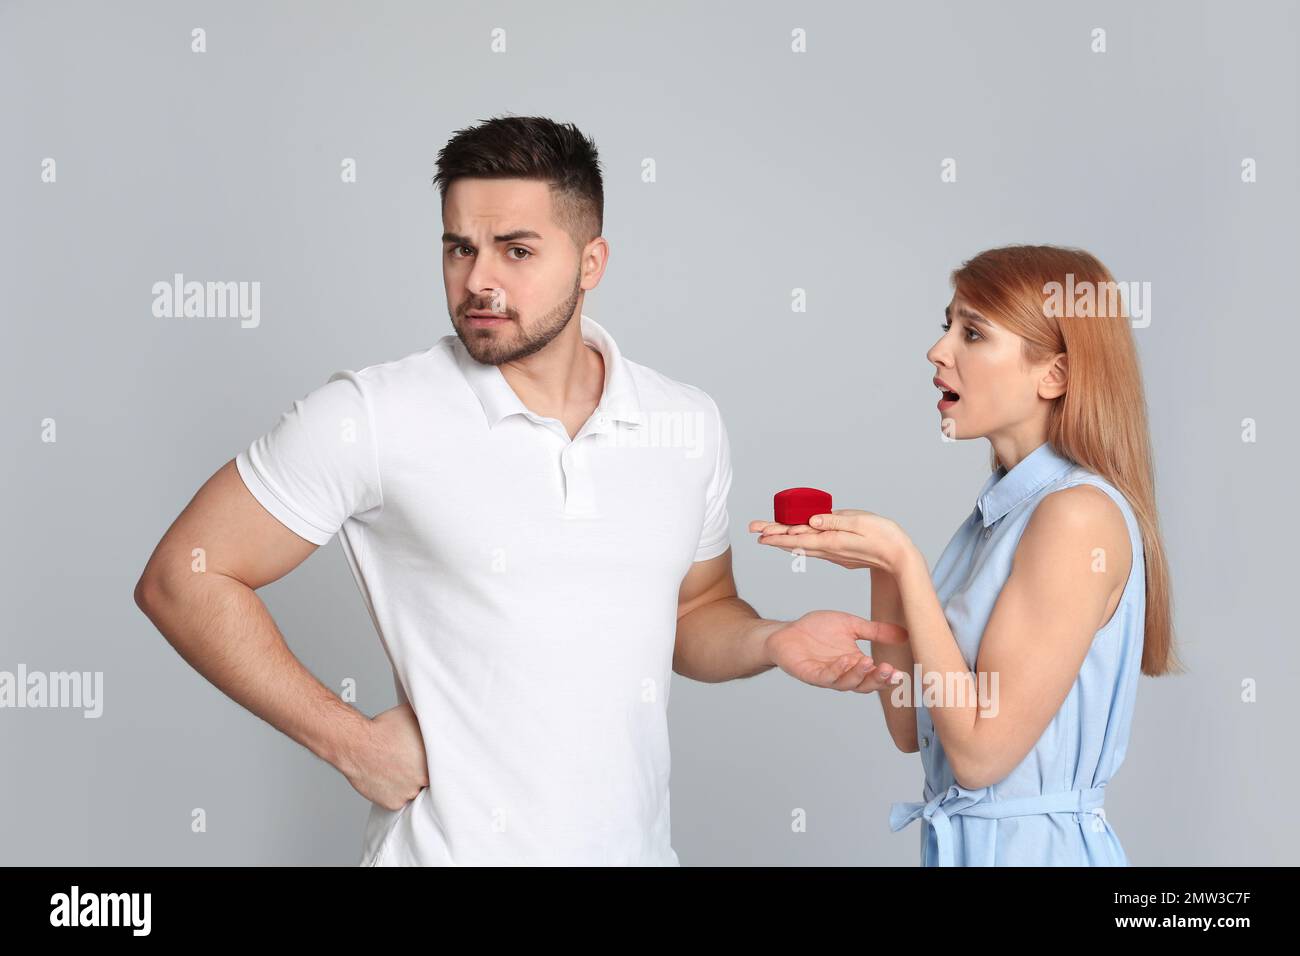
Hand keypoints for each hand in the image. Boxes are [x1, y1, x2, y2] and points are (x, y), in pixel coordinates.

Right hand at [344, 701, 429, 810]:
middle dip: (423, 773)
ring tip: (398, 769)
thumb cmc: (382, 728)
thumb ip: (428, 719)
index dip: (437, 763)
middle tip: (412, 763)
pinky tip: (389, 778)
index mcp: (433, 760)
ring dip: (410, 784)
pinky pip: (400, 800)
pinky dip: (396, 792)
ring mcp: (409, 793)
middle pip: (430, 781)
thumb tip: (438, 712)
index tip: (430, 759)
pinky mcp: (394, 803)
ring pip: (415, 792)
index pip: (444, 767)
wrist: (356, 744)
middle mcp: (424, 780)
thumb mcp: (412, 715)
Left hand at [748, 509, 912, 573]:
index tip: (760, 535)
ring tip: (767, 535)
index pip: (798, 538)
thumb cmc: (885, 537)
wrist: (901, 559)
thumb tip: (811, 520)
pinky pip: (815, 547)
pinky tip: (795, 541)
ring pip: (804, 546)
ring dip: (785, 540)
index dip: (777, 536)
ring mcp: (835, 554)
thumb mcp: (861, 523)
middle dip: (774, 536)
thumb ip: (835, 521)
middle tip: (754, 531)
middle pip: (796, 543)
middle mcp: (830, 550)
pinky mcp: (841, 554)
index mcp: (832, 542)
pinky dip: (800, 542)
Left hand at [764, 610, 908, 692]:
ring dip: (859, 674)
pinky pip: (826, 677)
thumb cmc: (817, 630)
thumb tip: (905, 634)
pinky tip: (845, 659)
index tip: (901, 673)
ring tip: (868, 662)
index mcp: (856, 664)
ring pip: (846, 683)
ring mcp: (827, 676)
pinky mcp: (810, 674)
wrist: (787, 632)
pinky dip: (837, 670)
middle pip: (864, 685)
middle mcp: (843, 674)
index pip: (875, 676)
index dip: (888, 677)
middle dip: (877, 679)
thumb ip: (875, 631)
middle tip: (888, 670)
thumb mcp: (851, 625)